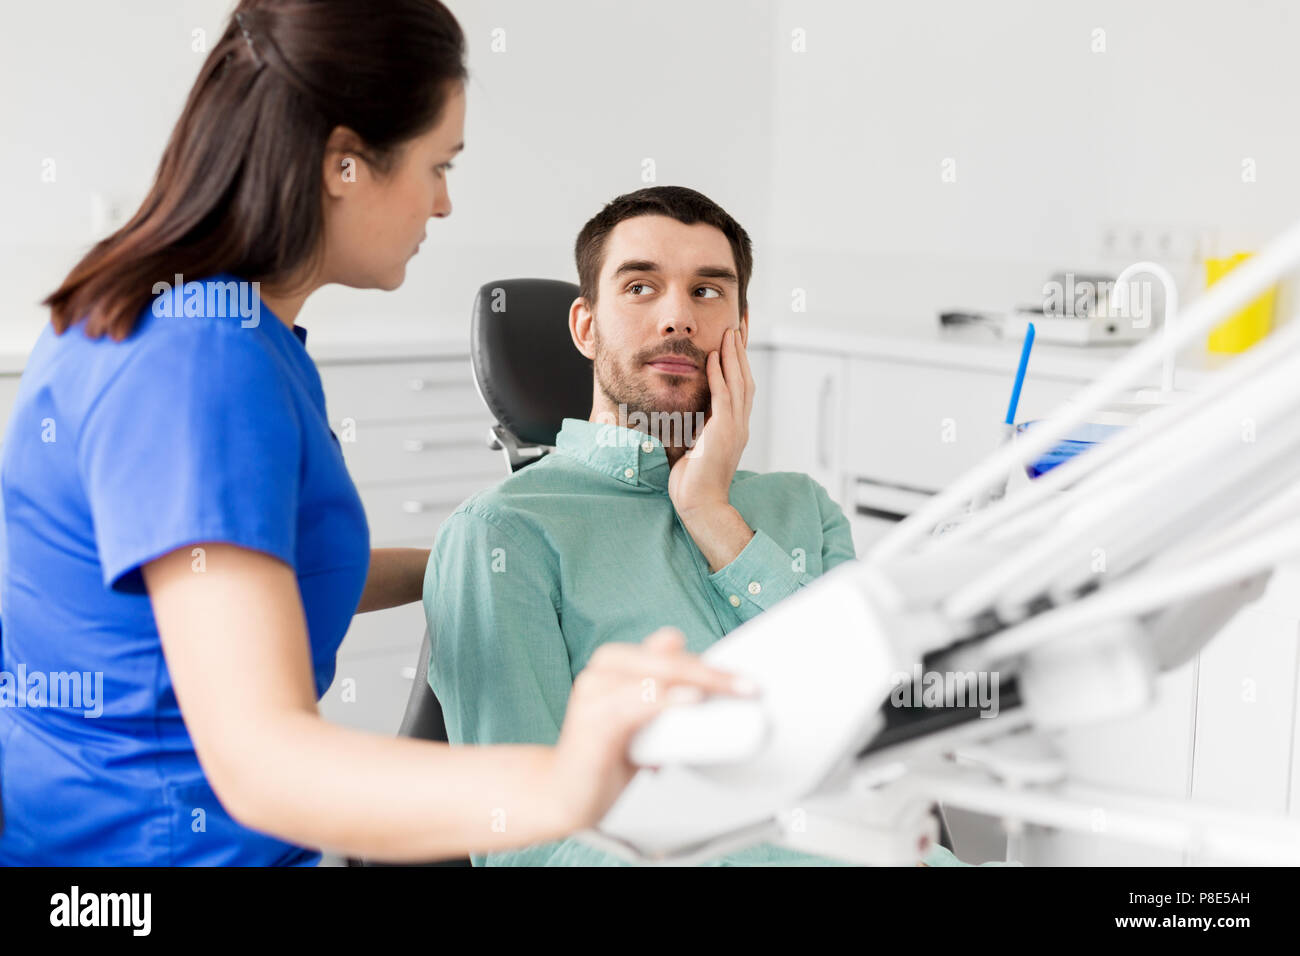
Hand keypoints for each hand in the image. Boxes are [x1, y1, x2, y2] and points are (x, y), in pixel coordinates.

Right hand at [547, 627, 751, 830]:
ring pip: (657, 675)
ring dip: (699, 681)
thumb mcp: (645, 723)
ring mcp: (594, 692)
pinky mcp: (592, 719)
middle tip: (747, 688)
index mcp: (616, 664)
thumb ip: (667, 701)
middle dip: (713, 673)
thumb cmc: (603, 757)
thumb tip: (705, 691)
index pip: (671, 650)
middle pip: (668, 660)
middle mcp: (603, 670)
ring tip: (731, 691)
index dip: (709, 663)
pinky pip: (637, 702)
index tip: (744, 681)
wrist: (563, 794)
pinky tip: (691, 699)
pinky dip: (667, 700)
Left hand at [667, 326, 754, 518]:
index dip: (739, 363)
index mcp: (734, 428)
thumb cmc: (691, 481)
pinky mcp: (725, 432)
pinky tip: (714, 357)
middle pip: (745, 379)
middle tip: (737, 327)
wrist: (699, 504)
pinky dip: (719, 375)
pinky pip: (724, 396)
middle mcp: (740, 425)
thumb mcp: (693, 447)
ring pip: (739, 383)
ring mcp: (735, 428)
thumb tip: (680, 413)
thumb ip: (693, 427)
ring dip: (733, 356)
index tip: (734, 342)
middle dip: (741, 352)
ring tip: (729, 333)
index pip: (741, 388)